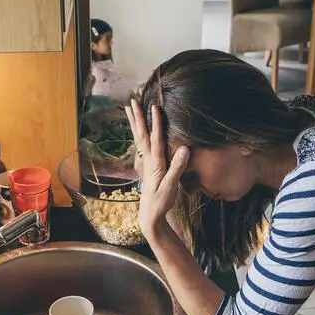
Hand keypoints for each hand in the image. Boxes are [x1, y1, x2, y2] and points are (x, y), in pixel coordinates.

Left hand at [125, 100, 188, 237]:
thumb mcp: (171, 186)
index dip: (156, 122)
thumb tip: (185, 148)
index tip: (154, 107)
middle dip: (138, 117)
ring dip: (134, 122)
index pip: (155, 138)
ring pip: (138, 137)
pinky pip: (140, 144)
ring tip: (129, 108)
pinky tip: (137, 128)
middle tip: (132, 100)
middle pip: (141, 134)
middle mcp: (148, 159)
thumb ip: (177, 167)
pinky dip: (138, 133)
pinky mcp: (147, 165)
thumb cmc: (162, 201)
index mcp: (155, 162)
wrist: (150, 214)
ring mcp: (146, 162)